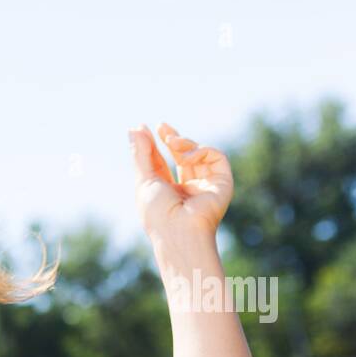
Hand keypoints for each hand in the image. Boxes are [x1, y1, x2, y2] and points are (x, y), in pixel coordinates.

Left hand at [128, 122, 232, 242]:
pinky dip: (201, 151)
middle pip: (181, 156)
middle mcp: (186, 188)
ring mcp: (204, 184)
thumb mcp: (145, 180)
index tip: (145, 128)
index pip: (161, 162)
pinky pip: (215, 156)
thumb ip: (140, 154)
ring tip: (172, 142)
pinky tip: (188, 157)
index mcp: (166, 191)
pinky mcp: (222, 181)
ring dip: (183, 144)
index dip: (154, 145)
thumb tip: (133, 129)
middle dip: (171, 139)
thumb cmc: (158, 213)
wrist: (180, 230)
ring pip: (197, 153)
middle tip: (161, 126)